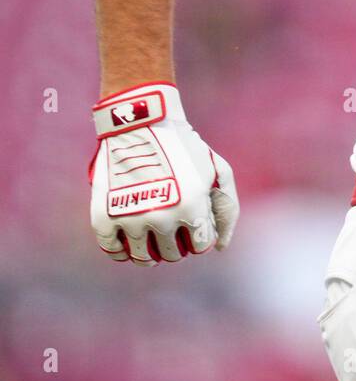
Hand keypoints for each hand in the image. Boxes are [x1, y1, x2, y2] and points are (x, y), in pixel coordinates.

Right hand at [89, 83, 238, 263]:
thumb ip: (226, 210)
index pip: (200, 246)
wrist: (140, 121)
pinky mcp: (103, 216)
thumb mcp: (217, 170)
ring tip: (152, 239)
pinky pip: (113, 250)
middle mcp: (162, 218)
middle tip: (172, 227)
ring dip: (150, 253)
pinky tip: (129, 241)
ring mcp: (130, 218)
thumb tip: (220, 248)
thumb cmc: (184, 146)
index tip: (192, 221)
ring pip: (143, 258)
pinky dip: (122, 251)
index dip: (199, 235)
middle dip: (176, 244)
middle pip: (172, 255)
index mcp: (192, 208)